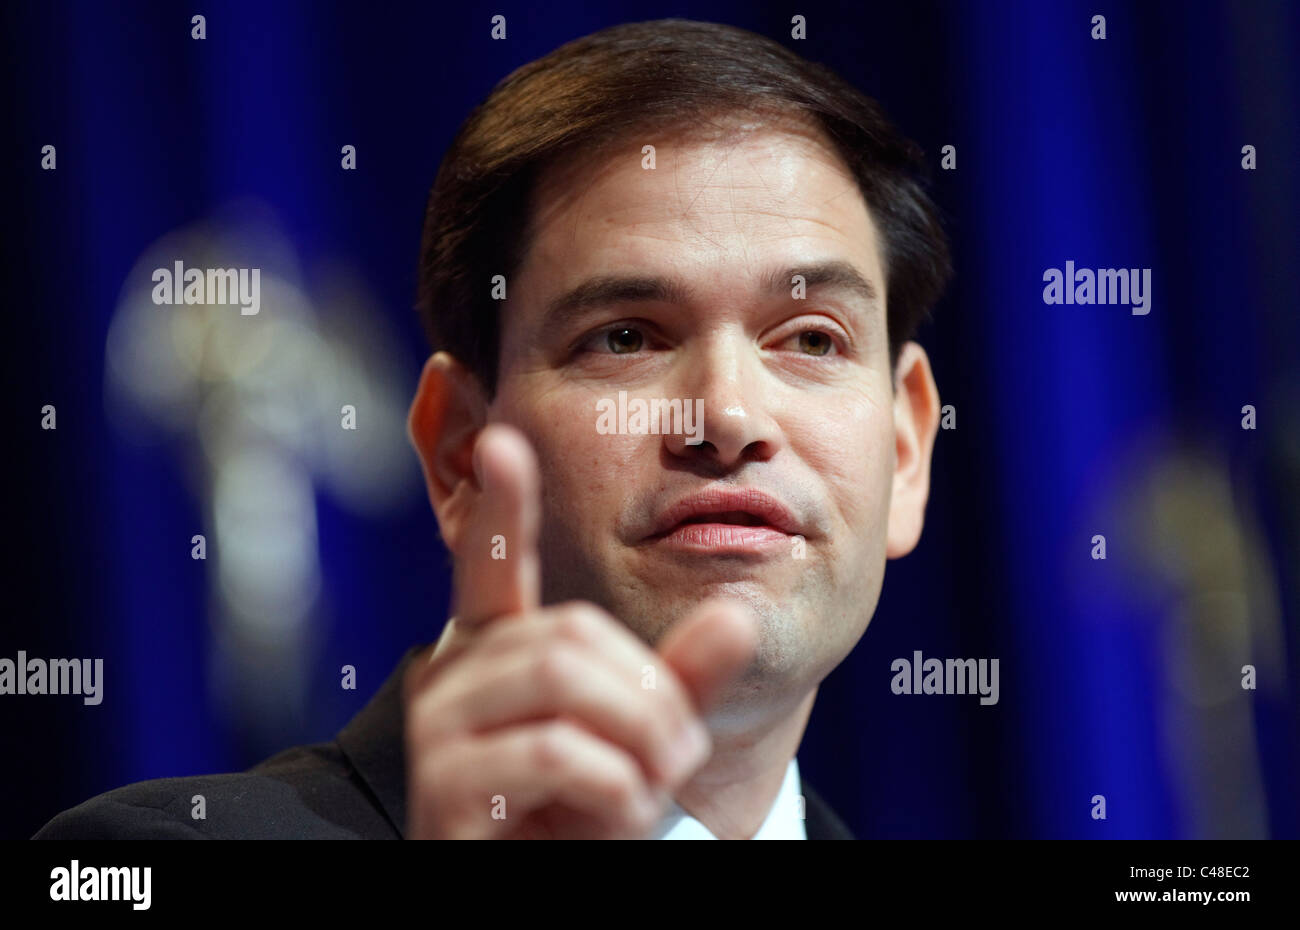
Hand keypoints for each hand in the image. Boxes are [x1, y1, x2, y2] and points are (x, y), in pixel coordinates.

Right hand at [403, 423, 757, 838]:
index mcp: (495, 657)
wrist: (539, 892)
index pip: (491, 568)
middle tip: (670, 756)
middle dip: (647, 695)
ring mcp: (441, 732)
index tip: (503, 443)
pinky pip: (553, 752)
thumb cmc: (582, 814)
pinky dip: (613, 787)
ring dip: (638, 738)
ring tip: (649, 785)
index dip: (499, 507)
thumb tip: (737, 616)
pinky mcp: (444, 788)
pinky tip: (618, 813)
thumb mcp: (641, 744)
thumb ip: (681, 682)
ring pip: (564, 680)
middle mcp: (453, 680)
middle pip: (570, 634)